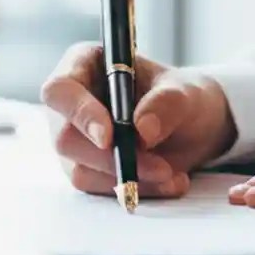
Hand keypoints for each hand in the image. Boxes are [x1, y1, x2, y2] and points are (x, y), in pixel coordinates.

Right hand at [40, 43, 237, 198]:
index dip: (79, 114)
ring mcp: (76, 139)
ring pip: (81, 170)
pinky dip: (135, 189)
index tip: (108, 137)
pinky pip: (99, 188)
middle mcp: (72, 103)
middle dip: (110, 158)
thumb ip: (166, 104)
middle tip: (159, 167)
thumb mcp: (186, 93)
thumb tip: (142, 130)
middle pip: (65, 138)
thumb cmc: (182, 97)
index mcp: (85, 65)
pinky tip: (166, 182)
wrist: (193, 126)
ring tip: (172, 173)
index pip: (60, 90)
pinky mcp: (87, 168)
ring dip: (128, 178)